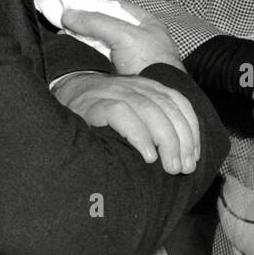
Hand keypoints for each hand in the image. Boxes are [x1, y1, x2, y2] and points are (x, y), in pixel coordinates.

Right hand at [52, 72, 199, 173]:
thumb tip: (182, 157)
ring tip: (169, 167)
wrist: (60, 99)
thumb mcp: (132, 116)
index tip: (193, 157)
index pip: (179, 103)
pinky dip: (138, 134)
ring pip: (148, 109)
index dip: (191, 130)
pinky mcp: (93, 103)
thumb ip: (155, 125)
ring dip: (165, 140)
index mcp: (148, 87)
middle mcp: (133, 85)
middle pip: (167, 108)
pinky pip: (120, 113)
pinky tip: (146, 155)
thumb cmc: (101, 118)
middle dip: (180, 140)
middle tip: (183, 169)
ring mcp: (112, 92)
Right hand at [61, 2, 181, 76]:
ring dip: (84, 42)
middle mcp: (138, 38)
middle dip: (86, 25)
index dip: (95, 4)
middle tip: (66, 24)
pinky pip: (99, 60)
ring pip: (100, 43)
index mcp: (146, 23)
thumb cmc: (152, 62)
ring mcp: (128, 57)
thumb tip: (69, 15)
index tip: (74, 6)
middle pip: (106, 25)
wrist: (158, 93)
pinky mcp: (119, 73)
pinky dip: (87, 57)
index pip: (116, 6)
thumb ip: (98, 22)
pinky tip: (75, 55)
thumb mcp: (125, 35)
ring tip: (66, 39)